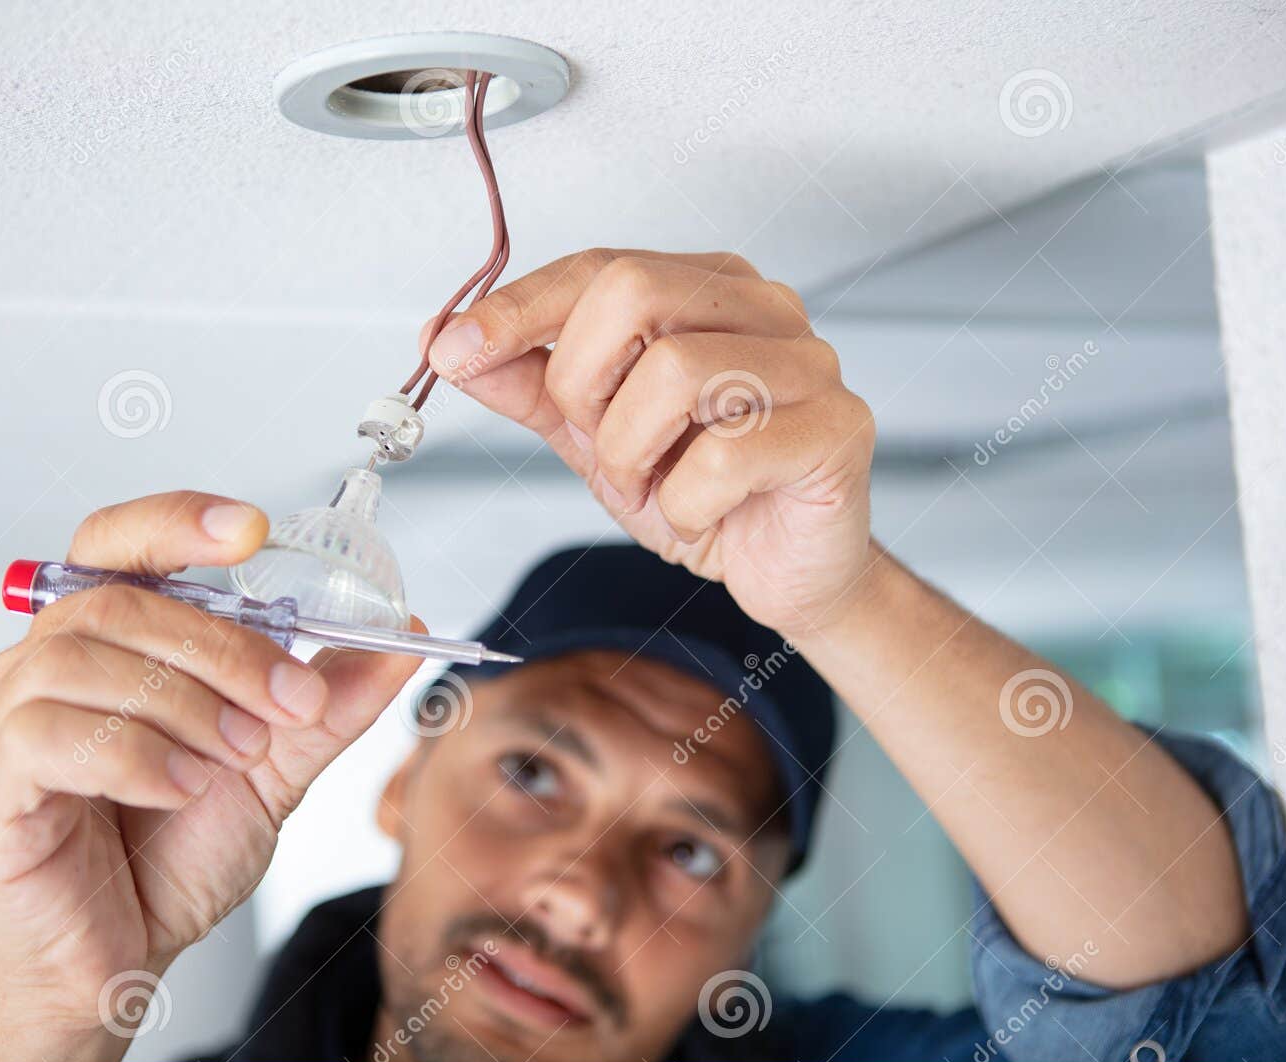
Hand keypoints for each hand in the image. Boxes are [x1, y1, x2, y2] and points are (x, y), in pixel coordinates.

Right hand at [0, 492, 420, 1061]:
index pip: (119, 543)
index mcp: (107, 643)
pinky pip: (49, 735)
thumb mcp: (274, 767)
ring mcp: (3, 720)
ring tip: (237, 757)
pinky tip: (181, 789)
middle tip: (289, 701)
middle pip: (121, 602)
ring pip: (84, 659)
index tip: (252, 531)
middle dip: (224, 646)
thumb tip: (401, 636)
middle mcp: (44, 665)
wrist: (121, 960)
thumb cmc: (172, 855)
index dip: (177, 522)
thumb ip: (329, 701)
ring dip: (186, 705)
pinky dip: (136, 757)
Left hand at [426, 249, 874, 638]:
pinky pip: (725, 455)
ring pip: (675, 372)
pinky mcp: (838, 428)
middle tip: (598, 444)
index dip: (519, 308)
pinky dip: (687, 503)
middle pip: (633, 294)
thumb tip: (448, 339)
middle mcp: (763, 309)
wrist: (786, 570)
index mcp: (707, 290)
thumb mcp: (596, 436)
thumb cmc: (709, 493)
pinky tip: (703, 513)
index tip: (455, 347)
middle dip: (584, 385)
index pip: (600, 267)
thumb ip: (529, 385)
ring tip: (654, 486)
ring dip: (633, 454)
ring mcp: (810, 364)